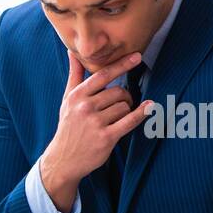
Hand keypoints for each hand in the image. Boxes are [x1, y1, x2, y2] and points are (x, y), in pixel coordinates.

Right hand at [39, 50, 153, 212]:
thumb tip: (72, 52)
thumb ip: (74, 76)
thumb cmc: (68, 127)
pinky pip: (130, 121)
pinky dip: (142, 113)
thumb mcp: (67, 101)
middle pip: (118, 92)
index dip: (121, 65)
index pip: (103, 75)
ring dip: (127, 110)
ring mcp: (95, 123)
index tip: (137, 56)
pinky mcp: (106, 137)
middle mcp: (85, 108)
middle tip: (119, 106)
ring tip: (117, 118)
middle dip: (124, 97)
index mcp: (76, 96)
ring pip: (124, 106)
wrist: (63, 160)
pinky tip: (150, 107)